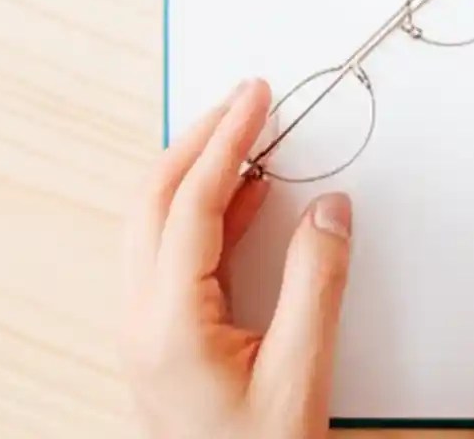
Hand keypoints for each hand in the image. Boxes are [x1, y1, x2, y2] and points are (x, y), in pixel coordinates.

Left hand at [119, 78, 353, 438]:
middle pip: (154, 201)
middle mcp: (142, 321)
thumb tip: (330, 210)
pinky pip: (171, 252)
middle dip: (199, 140)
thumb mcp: (302, 373)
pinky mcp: (162, 335)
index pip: (192, 206)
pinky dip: (205, 211)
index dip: (226, 143)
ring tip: (245, 135)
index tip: (253, 100)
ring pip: (153, 222)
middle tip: (244, 100)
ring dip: (196, 171)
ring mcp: (145, 329)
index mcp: (170, 326)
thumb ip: (318, 283)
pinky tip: (246, 197)